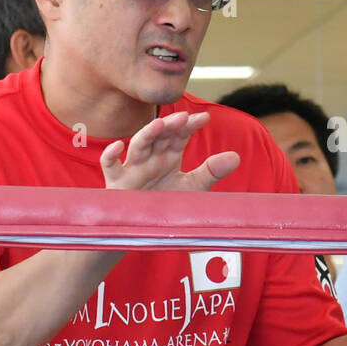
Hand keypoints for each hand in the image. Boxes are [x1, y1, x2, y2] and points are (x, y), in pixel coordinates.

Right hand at [100, 111, 239, 191]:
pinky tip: (118, 147)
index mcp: (168, 156)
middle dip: (170, 125)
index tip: (205, 118)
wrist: (142, 229)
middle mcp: (151, 159)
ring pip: (137, 146)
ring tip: (160, 124)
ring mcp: (133, 169)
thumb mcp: (193, 187)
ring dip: (147, 134)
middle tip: (183, 117)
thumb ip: (211, 171)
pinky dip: (110, 155)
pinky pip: (110, 167)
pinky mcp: (117, 184)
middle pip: (160, 136)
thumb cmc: (166, 204)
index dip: (189, 126)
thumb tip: (236, 156)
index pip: (180, 136)